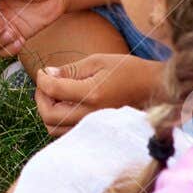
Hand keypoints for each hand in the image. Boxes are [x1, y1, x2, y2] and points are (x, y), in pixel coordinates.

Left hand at [34, 54, 161, 136]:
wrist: (152, 89)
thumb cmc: (127, 71)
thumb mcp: (98, 61)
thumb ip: (70, 70)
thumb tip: (47, 74)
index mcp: (92, 94)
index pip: (53, 90)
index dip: (42, 80)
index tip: (43, 72)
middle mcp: (90, 114)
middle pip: (49, 115)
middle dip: (40, 97)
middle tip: (45, 84)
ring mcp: (93, 126)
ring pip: (54, 128)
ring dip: (47, 110)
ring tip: (53, 94)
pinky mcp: (94, 131)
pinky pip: (66, 132)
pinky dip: (58, 119)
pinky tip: (64, 105)